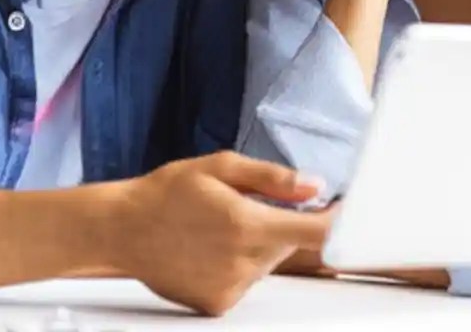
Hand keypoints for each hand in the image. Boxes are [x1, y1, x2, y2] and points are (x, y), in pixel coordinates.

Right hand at [111, 152, 329, 315]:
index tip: (349, 213)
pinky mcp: (218, 303)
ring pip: (269, 263)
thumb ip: (272, 178)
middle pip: (292, 244)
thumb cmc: (168, 192)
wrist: (121, 229)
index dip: (339, 223)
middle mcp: (243, 261)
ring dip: (259, 245)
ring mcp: (231, 287)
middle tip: (249, 205)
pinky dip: (239, 265)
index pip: (317, 232)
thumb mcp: (220, 167)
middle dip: (283, 223)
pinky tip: (209, 249)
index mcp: (247, 224)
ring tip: (219, 227)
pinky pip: (247, 281)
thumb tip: (316, 186)